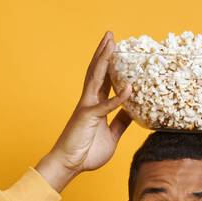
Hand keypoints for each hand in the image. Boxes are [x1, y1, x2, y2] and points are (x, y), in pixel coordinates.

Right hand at [41, 31, 133, 182]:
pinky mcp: (88, 118)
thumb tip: (132, 111)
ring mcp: (87, 107)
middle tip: (111, 35)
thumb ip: (120, 122)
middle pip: (97, 71)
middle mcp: (90, 101)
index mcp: (95, 105)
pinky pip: (105, 106)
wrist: (69, 165)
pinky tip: (128, 88)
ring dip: (104, 60)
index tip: (116, 49)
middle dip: (104, 53)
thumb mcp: (111, 135)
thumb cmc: (86, 151)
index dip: (110, 64)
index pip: (103, 79)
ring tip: (111, 43)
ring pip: (96, 78)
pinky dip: (118, 98)